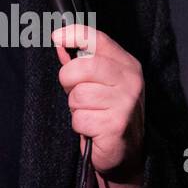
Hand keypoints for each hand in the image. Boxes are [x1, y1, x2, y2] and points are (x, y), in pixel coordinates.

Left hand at [50, 23, 145, 182]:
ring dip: (76, 108)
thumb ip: (81, 62)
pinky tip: (93, 129)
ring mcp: (125, 103)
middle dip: (69, 81)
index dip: (74, 35)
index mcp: (127, 65)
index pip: (98, 40)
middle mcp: (130, 81)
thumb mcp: (100, 83)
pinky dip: (80, 126)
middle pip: (81, 67)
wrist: (127, 153)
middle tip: (78, 94)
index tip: (57, 36)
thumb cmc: (108, 113)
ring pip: (78, 95)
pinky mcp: (116, 125)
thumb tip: (60, 42)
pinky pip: (80, 118)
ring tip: (90, 114)